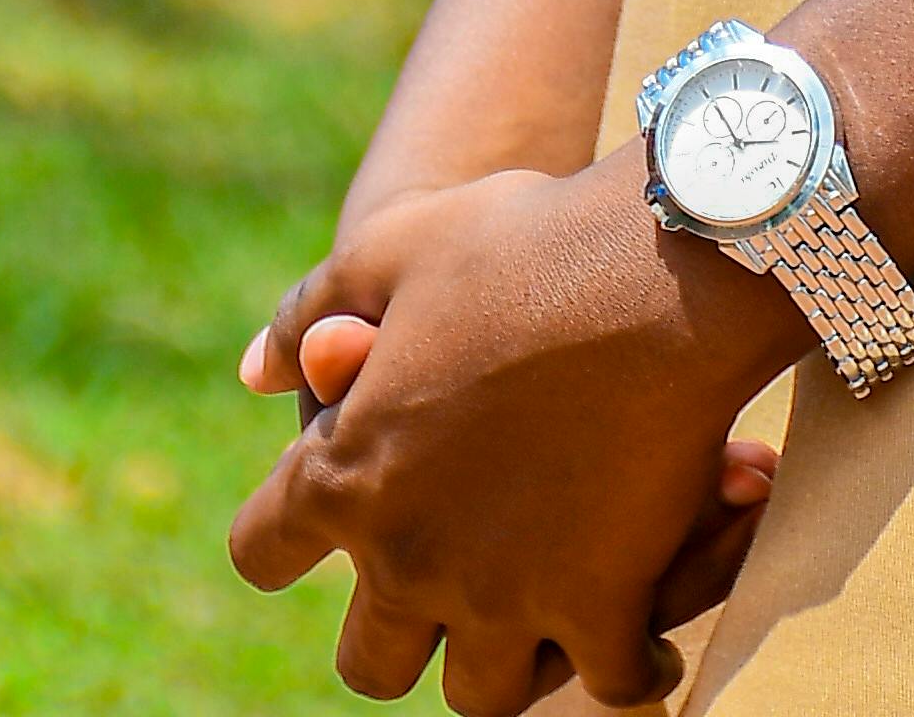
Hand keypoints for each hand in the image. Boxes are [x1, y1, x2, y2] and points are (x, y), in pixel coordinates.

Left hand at [229, 154, 801, 709]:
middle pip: (372, 661)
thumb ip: (314, 308)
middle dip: (401, 632)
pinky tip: (644, 639)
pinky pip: (610, 682)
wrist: (657, 263)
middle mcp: (412, 558)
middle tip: (446, 584)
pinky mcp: (601, 607)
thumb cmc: (524, 242)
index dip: (285, 538)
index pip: (263, 550)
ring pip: (482, 693)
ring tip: (541, 617)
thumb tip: (256, 370)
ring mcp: (506, 596)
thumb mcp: (400, 245)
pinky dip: (630, 666)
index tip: (321, 528)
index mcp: (348, 474)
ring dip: (505, 658)